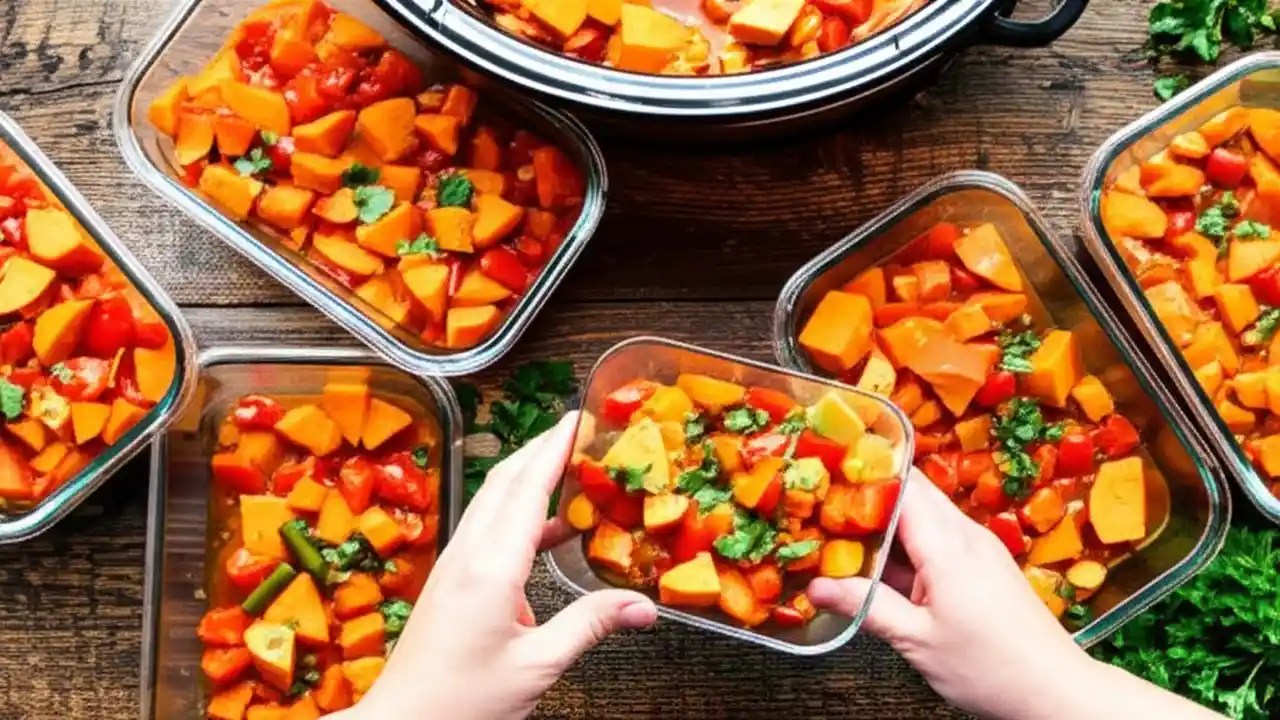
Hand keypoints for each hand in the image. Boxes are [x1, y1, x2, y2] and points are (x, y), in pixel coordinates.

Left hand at [346, 412, 657, 719]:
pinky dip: (520, 514)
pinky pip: (489, 529)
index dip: (554, 447)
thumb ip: (589, 627)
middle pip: (506, 481)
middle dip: (542, 449)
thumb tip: (642, 606)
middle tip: (580, 431)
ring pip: (494, 502)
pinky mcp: (452, 582)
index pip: (527, 487)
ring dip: (530, 477)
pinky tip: (549, 531)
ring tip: (570, 469)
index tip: (578, 418)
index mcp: (490, 567)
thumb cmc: (459, 704)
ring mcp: (455, 566)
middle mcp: (467, 555)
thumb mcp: (536, 666)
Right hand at [807, 469, 1222, 719]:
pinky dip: (908, 546)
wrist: (1055, 691)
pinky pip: (939, 540)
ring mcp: (979, 549)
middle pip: (914, 494)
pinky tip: (882, 568)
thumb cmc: (991, 668)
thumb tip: (816, 588)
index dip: (864, 476)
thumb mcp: (917, 641)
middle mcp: (967, 536)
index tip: (826, 479)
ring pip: (925, 517)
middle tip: (825, 508)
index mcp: (949, 546)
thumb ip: (866, 606)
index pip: (904, 485)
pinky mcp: (984, 566)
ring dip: (888, 524)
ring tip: (843, 537)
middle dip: (870, 496)